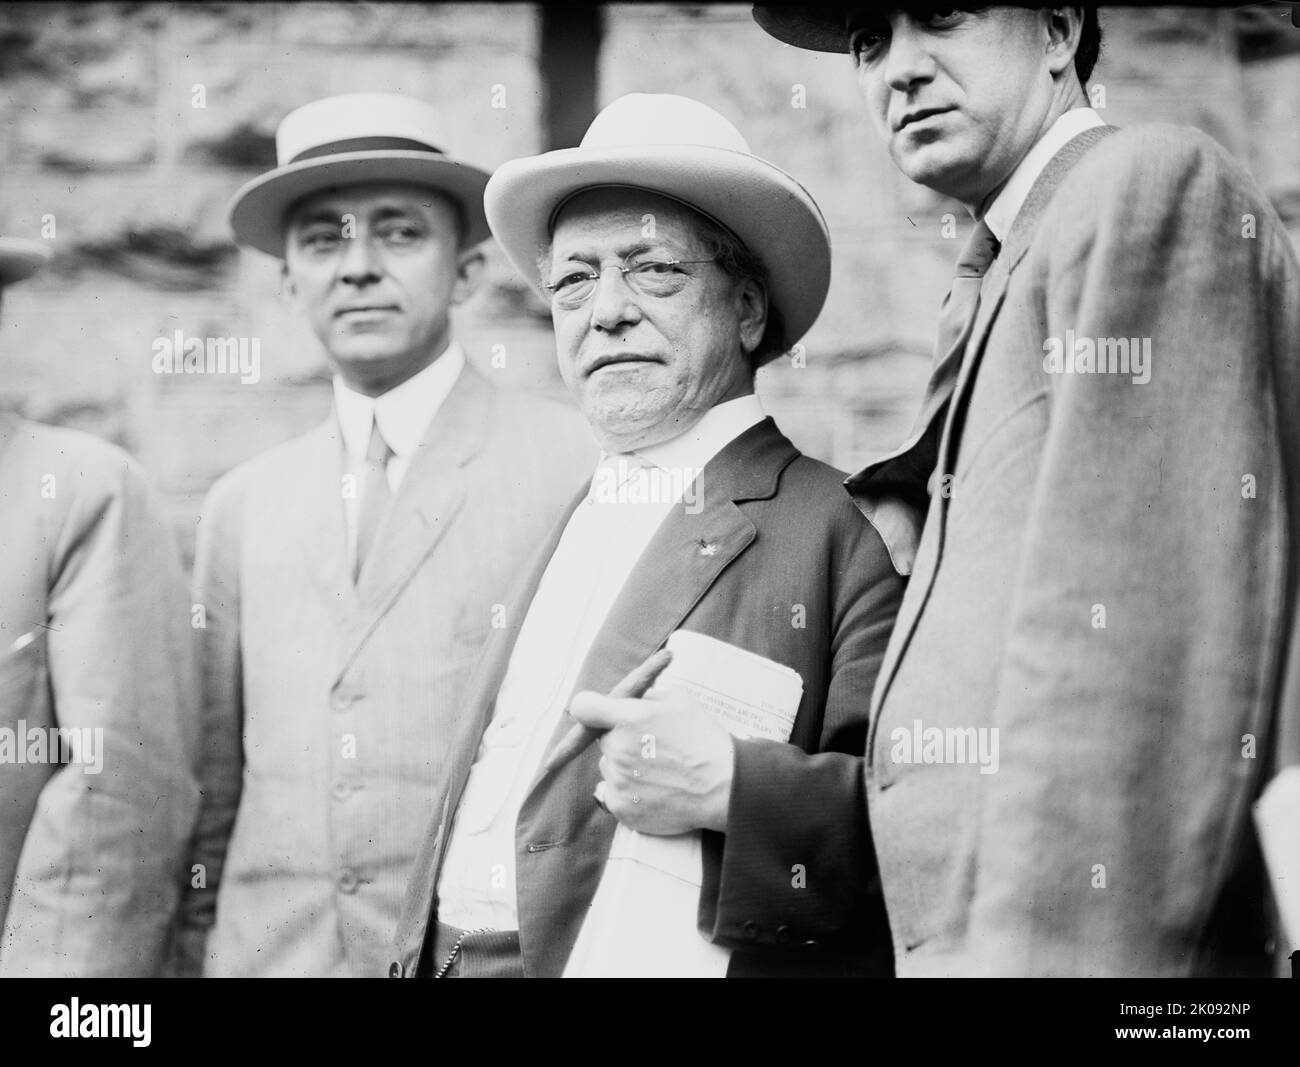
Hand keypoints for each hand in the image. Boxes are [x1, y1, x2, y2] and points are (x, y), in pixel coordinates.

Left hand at [569, 685, 734, 834]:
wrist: (724, 787)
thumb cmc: (704, 741)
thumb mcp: (679, 701)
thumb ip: (646, 697)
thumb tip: (631, 700)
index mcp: (628, 718)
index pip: (583, 706)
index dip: (590, 708)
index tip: (598, 713)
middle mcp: (618, 748)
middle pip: (603, 740)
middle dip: (620, 740)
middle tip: (650, 747)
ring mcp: (618, 780)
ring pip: (609, 768)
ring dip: (625, 767)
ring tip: (658, 772)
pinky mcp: (621, 807)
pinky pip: (613, 794)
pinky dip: (629, 792)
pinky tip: (655, 790)